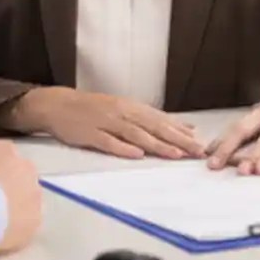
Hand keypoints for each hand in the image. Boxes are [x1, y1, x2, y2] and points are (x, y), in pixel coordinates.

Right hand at [2, 87, 203, 159]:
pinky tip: (136, 155)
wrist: (58, 105)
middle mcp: (122, 113)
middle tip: (195, 151)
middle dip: (176, 140)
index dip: (181, 133)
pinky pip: (108, 142)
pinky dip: (123, 148)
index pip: (162, 120)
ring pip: (135, 134)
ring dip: (156, 144)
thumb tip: (186, 127)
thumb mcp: (126, 109)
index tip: (201, 144)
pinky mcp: (90, 134)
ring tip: (173, 154)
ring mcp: (106, 122)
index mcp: (132, 107)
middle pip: (153, 127)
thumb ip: (154, 119)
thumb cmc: (95, 109)